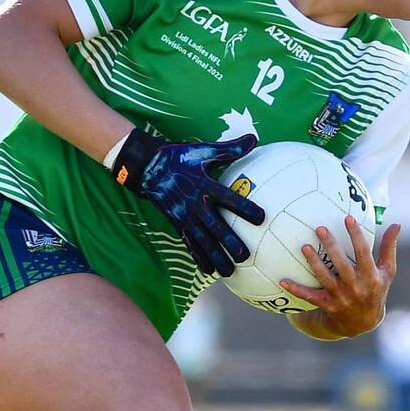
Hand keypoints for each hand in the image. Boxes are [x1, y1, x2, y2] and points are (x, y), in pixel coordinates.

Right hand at [110, 130, 263, 276]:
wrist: (148, 168)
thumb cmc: (179, 157)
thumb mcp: (203, 150)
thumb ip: (230, 149)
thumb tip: (254, 137)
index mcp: (205, 186)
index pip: (229, 199)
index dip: (245, 208)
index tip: (261, 218)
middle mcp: (196, 205)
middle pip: (216, 227)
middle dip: (230, 243)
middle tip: (244, 256)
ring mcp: (185, 217)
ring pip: (203, 241)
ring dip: (216, 257)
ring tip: (228, 273)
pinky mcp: (177, 224)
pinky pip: (189, 243)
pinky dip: (198, 257)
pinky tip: (208, 270)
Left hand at [280, 216, 401, 337]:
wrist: (364, 322)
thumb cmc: (376, 290)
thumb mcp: (386, 271)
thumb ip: (389, 248)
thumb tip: (397, 225)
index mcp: (371, 276)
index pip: (363, 253)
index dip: (356, 235)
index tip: (348, 218)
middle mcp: (355, 286)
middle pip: (341, 264)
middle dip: (331, 246)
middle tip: (320, 229)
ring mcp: (340, 296)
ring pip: (325, 278)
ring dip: (314, 263)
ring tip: (304, 247)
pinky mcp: (327, 304)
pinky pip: (309, 296)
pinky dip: (296, 290)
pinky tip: (283, 280)